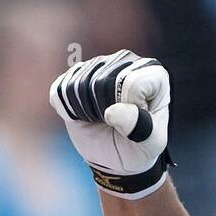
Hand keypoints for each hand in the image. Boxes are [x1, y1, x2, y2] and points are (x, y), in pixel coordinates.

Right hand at [50, 49, 171, 198]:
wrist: (115, 154)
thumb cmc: (139, 146)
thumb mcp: (149, 144)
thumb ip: (140, 128)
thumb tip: (112, 112)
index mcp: (154, 75)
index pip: (133, 83)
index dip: (129, 109)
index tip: (134, 122)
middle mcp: (128, 61)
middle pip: (102, 81)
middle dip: (103, 111)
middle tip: (112, 124)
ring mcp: (100, 63)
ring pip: (79, 83)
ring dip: (85, 111)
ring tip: (99, 119)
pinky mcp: (77, 72)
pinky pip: (61, 89)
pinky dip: (67, 109)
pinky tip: (81, 115)